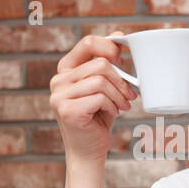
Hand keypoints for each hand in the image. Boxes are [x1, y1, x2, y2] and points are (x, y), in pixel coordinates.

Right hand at [50, 33, 137, 163]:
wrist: (88, 152)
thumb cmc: (98, 118)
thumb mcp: (104, 87)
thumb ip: (107, 62)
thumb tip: (119, 35)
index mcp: (65, 69)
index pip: (88, 43)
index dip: (110, 48)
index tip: (123, 62)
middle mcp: (58, 80)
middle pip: (100, 63)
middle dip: (121, 80)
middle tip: (130, 94)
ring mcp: (59, 96)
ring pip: (101, 80)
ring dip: (119, 95)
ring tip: (123, 106)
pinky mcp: (67, 110)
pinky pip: (99, 97)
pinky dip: (112, 106)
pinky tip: (112, 114)